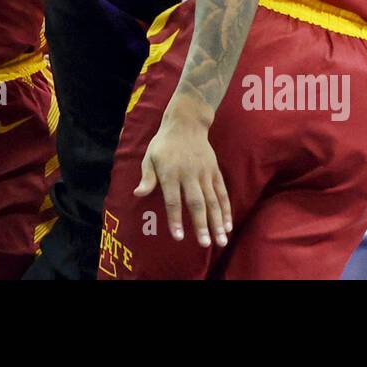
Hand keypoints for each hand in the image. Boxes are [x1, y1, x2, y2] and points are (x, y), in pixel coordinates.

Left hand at [135, 102, 230, 246]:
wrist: (186, 123)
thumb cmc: (164, 144)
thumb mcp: (149, 157)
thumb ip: (147, 177)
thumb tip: (137, 194)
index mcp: (170, 173)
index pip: (172, 200)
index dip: (175, 218)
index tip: (178, 236)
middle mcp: (188, 174)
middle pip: (196, 202)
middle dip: (201, 225)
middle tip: (204, 244)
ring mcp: (204, 173)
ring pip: (212, 200)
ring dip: (217, 222)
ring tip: (221, 241)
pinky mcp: (214, 171)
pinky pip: (222, 192)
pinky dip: (226, 209)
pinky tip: (228, 225)